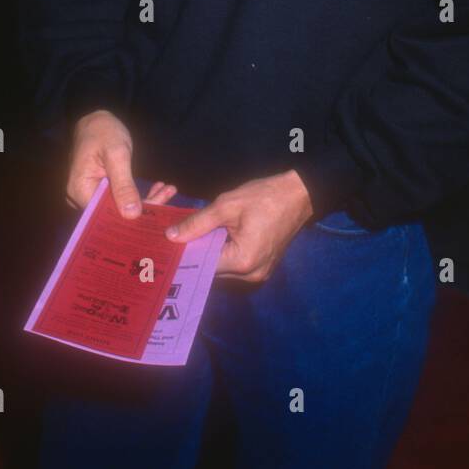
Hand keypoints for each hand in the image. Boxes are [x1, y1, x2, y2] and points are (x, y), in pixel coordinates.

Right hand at [66, 108, 176, 217]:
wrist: (95, 120)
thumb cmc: (103, 131)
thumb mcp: (117, 154)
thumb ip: (123, 184)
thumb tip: (131, 215)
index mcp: (80, 190)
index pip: (106, 214)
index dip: (131, 216)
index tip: (157, 212)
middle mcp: (81, 197)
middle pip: (114, 212)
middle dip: (143, 207)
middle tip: (169, 194)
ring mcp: (91, 194)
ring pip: (120, 206)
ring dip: (145, 200)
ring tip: (169, 189)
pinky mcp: (101, 190)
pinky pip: (120, 198)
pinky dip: (139, 194)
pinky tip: (158, 188)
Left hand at [163, 170, 313, 282]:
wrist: (299, 194)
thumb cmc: (264, 197)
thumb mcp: (227, 205)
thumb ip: (197, 223)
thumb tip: (171, 236)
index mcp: (242, 262)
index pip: (203, 265)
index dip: (185, 253)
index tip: (168, 244)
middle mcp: (252, 275)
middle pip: (213, 268)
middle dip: (198, 252)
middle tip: (178, 237)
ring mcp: (260, 272)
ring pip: (224, 266)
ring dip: (212, 251)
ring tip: (196, 234)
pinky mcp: (264, 266)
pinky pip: (237, 263)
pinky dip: (226, 251)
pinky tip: (216, 235)